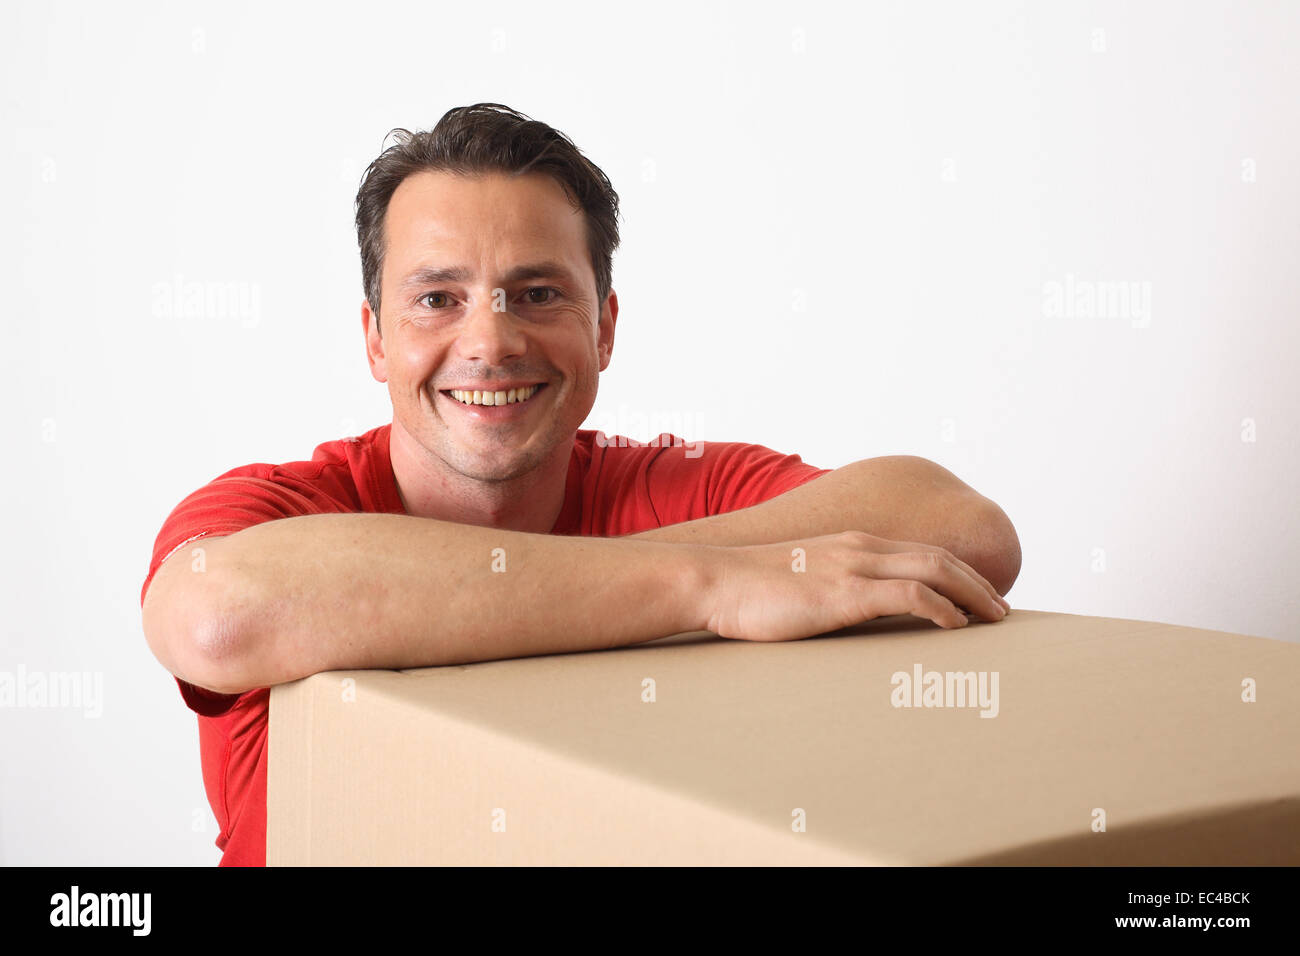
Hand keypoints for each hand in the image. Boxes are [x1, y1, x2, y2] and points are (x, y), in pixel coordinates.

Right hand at [701, 530, 1008, 642]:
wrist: (714, 580)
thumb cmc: (747, 589)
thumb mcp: (799, 580)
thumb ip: (830, 586)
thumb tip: (852, 610)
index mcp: (850, 542)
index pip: (919, 552)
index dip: (956, 571)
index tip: (977, 594)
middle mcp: (860, 546)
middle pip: (938, 557)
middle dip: (976, 582)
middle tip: (1001, 610)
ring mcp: (853, 566)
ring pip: (934, 571)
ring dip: (971, 594)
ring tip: (993, 619)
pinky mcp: (845, 592)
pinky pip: (910, 596)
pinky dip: (941, 608)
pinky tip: (955, 626)